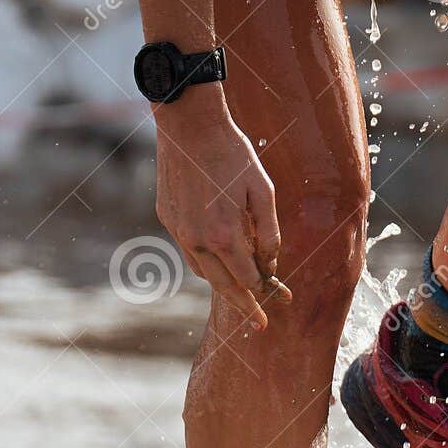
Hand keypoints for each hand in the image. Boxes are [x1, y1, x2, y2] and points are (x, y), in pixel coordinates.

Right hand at [154, 92, 290, 330]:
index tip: (281, 306)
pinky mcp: (167, 218)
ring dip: (224, 283)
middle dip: (244, 305)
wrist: (189, 124)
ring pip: (204, 272)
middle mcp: (196, 240)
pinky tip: (221, 257)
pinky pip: (189, 251)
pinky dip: (207, 261)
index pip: (249, 280)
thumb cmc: (234, 154)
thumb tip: (270, 265)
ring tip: (244, 288)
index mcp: (224, 236)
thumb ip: (269, 233)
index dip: (267, 295)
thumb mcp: (264, 192)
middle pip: (224, 286)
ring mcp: (178, 230)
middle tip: (260, 323)